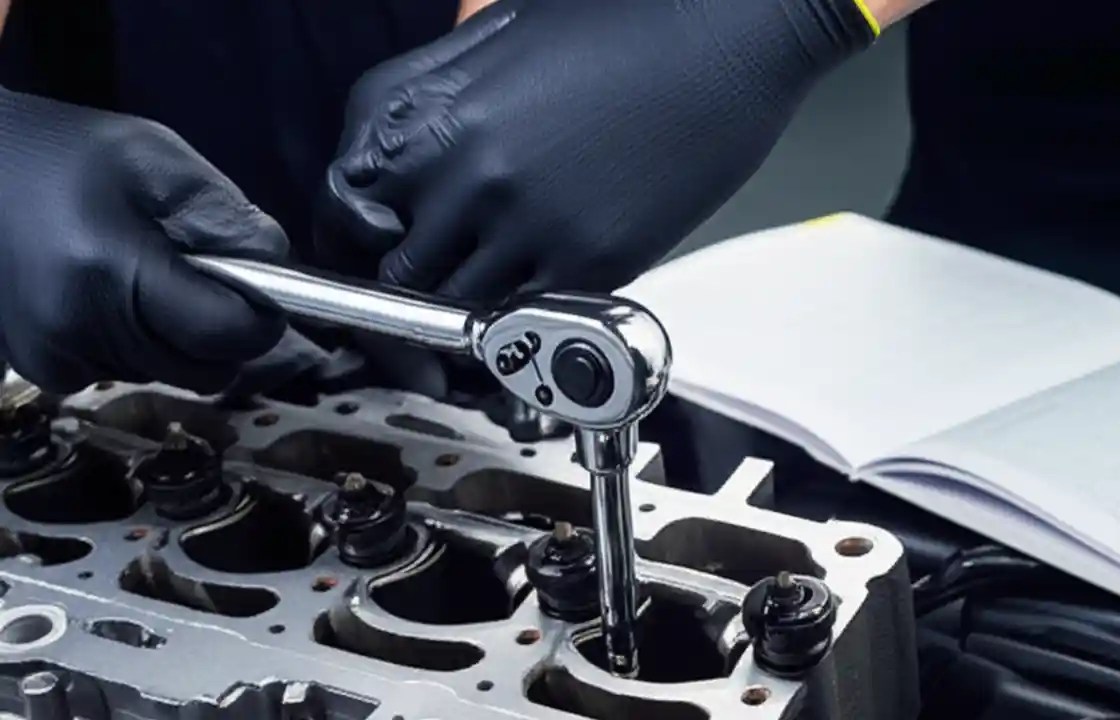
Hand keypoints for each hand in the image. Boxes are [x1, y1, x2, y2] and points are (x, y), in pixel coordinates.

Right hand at [0, 89, 288, 393]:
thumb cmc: (64, 154)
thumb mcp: (156, 158)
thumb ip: (229, 217)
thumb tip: (281, 269)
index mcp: (111, 277)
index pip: (226, 335)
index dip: (260, 318)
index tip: (265, 291)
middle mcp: (79, 334)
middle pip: (205, 369)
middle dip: (221, 331)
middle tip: (199, 275)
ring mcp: (55, 361)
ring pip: (171, 375)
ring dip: (177, 338)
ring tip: (140, 275)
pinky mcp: (41, 373)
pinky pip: (128, 374)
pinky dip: (137, 345)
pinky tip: (106, 295)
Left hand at [316, 0, 876, 302]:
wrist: (724, 33)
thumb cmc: (621, 25)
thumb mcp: (497, 40)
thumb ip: (432, 99)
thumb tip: (397, 158)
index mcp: (430, 115)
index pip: (349, 213)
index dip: (360, 244)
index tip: (379, 258)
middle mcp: (467, 174)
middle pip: (401, 278)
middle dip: (416, 292)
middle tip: (440, 296)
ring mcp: (529, 223)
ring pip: (463, 313)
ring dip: (476, 312)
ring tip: (504, 290)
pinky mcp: (591, 261)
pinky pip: (532, 322)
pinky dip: (533, 319)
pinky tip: (550, 288)